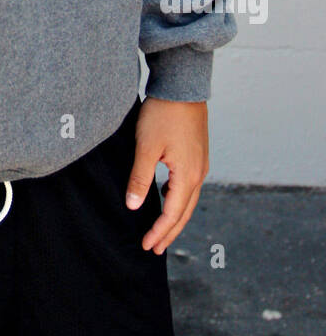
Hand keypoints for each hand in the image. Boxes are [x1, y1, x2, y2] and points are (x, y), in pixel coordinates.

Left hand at [125, 96, 208, 253]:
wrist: (182, 86)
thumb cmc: (163, 113)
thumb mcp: (146, 147)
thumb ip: (140, 178)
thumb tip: (134, 206)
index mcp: (188, 175)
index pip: (173, 214)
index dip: (159, 232)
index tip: (147, 247)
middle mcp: (199, 173)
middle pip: (184, 212)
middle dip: (169, 232)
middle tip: (155, 249)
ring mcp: (201, 163)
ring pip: (188, 200)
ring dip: (175, 218)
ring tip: (162, 231)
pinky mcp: (198, 154)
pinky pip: (189, 186)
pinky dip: (178, 200)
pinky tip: (167, 198)